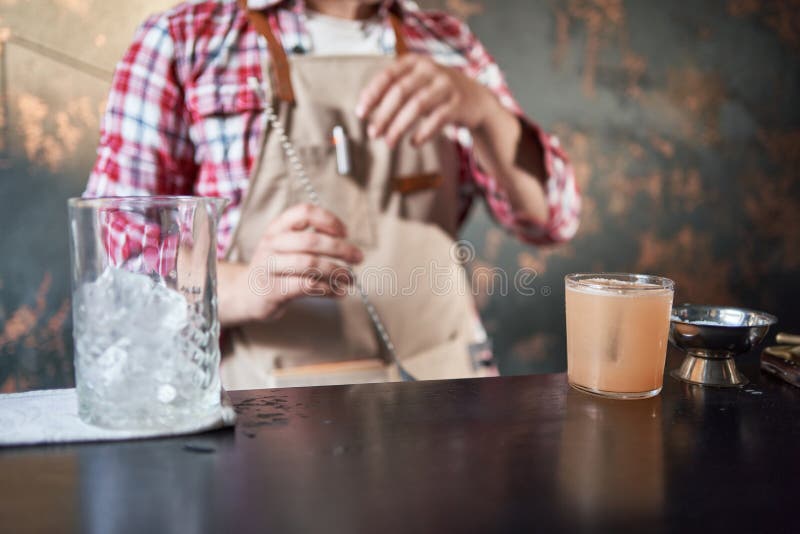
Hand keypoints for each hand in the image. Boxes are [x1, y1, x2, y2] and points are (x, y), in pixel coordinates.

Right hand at [224, 204, 363, 322]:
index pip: (304, 212)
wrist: (246, 294)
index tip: (345, 232)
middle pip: (311, 240)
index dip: (328, 220)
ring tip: (350, 279)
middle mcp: (272, 243)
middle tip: (358, 257)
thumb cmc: (277, 268)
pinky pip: (306, 286)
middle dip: (341, 249)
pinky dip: (328, 289)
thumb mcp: (287, 246)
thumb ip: (311, 239)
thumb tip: (348, 243)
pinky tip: (339, 291)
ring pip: (309, 264)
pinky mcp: (273, 290)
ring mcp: (270, 267)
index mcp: (278, 227)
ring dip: (336, 271)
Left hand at [356, 53, 496, 147]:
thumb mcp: (416, 83)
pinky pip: (438, 119)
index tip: (360, 114)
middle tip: (372, 134)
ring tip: (389, 142)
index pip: (387, 76)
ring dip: (399, 126)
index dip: (372, 95)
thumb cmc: (436, 93)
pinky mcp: (458, 103)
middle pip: (400, 92)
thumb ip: (392, 91)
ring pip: (417, 106)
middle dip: (383, 115)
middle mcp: (430, 69)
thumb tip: (364, 111)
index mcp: (414, 62)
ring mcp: (446, 85)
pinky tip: (413, 143)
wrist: (476, 99)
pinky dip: (423, 133)